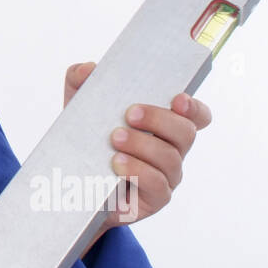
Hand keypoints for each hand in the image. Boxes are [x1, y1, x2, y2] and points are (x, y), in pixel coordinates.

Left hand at [63, 61, 212, 235]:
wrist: (72, 184)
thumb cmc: (87, 140)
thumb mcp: (79, 105)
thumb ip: (80, 80)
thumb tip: (88, 68)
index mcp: (163, 125)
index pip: (196, 115)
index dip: (194, 107)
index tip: (177, 98)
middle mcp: (172, 149)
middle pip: (186, 133)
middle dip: (160, 120)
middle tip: (130, 114)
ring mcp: (166, 175)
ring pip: (170, 158)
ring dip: (143, 145)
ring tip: (115, 138)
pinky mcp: (154, 199)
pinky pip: (158, 185)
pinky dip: (138, 171)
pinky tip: (116, 163)